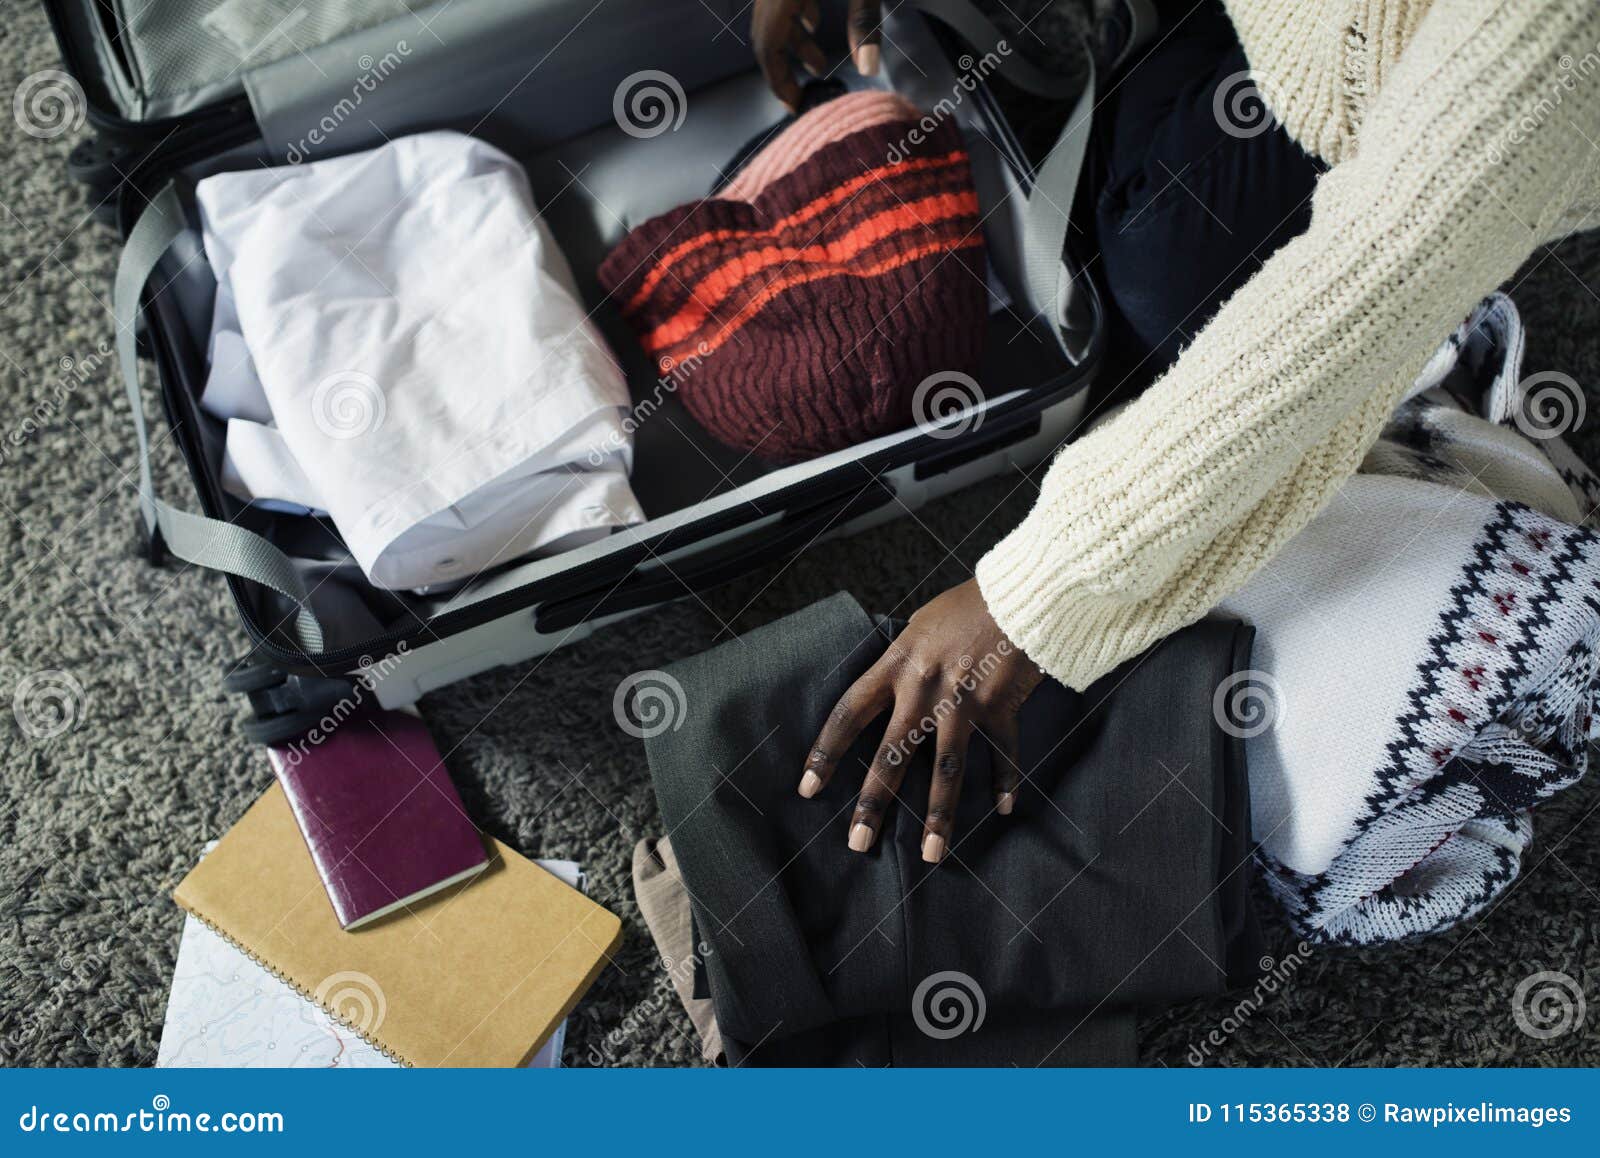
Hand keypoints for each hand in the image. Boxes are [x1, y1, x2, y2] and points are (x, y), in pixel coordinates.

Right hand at [752, 0, 882, 109]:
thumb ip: (864, 21)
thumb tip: (867, 68)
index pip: (768, 45)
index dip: (778, 81)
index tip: (795, 108)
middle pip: (764, 36)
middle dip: (782, 71)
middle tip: (802, 99)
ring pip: (772, 19)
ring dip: (793, 45)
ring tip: (820, 67)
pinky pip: (781, 2)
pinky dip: (795, 20)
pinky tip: (814, 24)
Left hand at [798, 578, 1044, 862]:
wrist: (1022, 592)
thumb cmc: (968, 604)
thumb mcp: (919, 625)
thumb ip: (902, 660)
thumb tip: (886, 686)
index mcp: (897, 665)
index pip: (849, 713)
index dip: (826, 752)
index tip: (808, 788)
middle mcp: (924, 689)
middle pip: (891, 754)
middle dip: (873, 802)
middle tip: (858, 843)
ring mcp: (964, 703)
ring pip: (946, 769)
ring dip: (937, 815)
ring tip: (929, 854)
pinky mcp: (1001, 708)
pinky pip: (1002, 753)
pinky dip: (1006, 781)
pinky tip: (1004, 809)